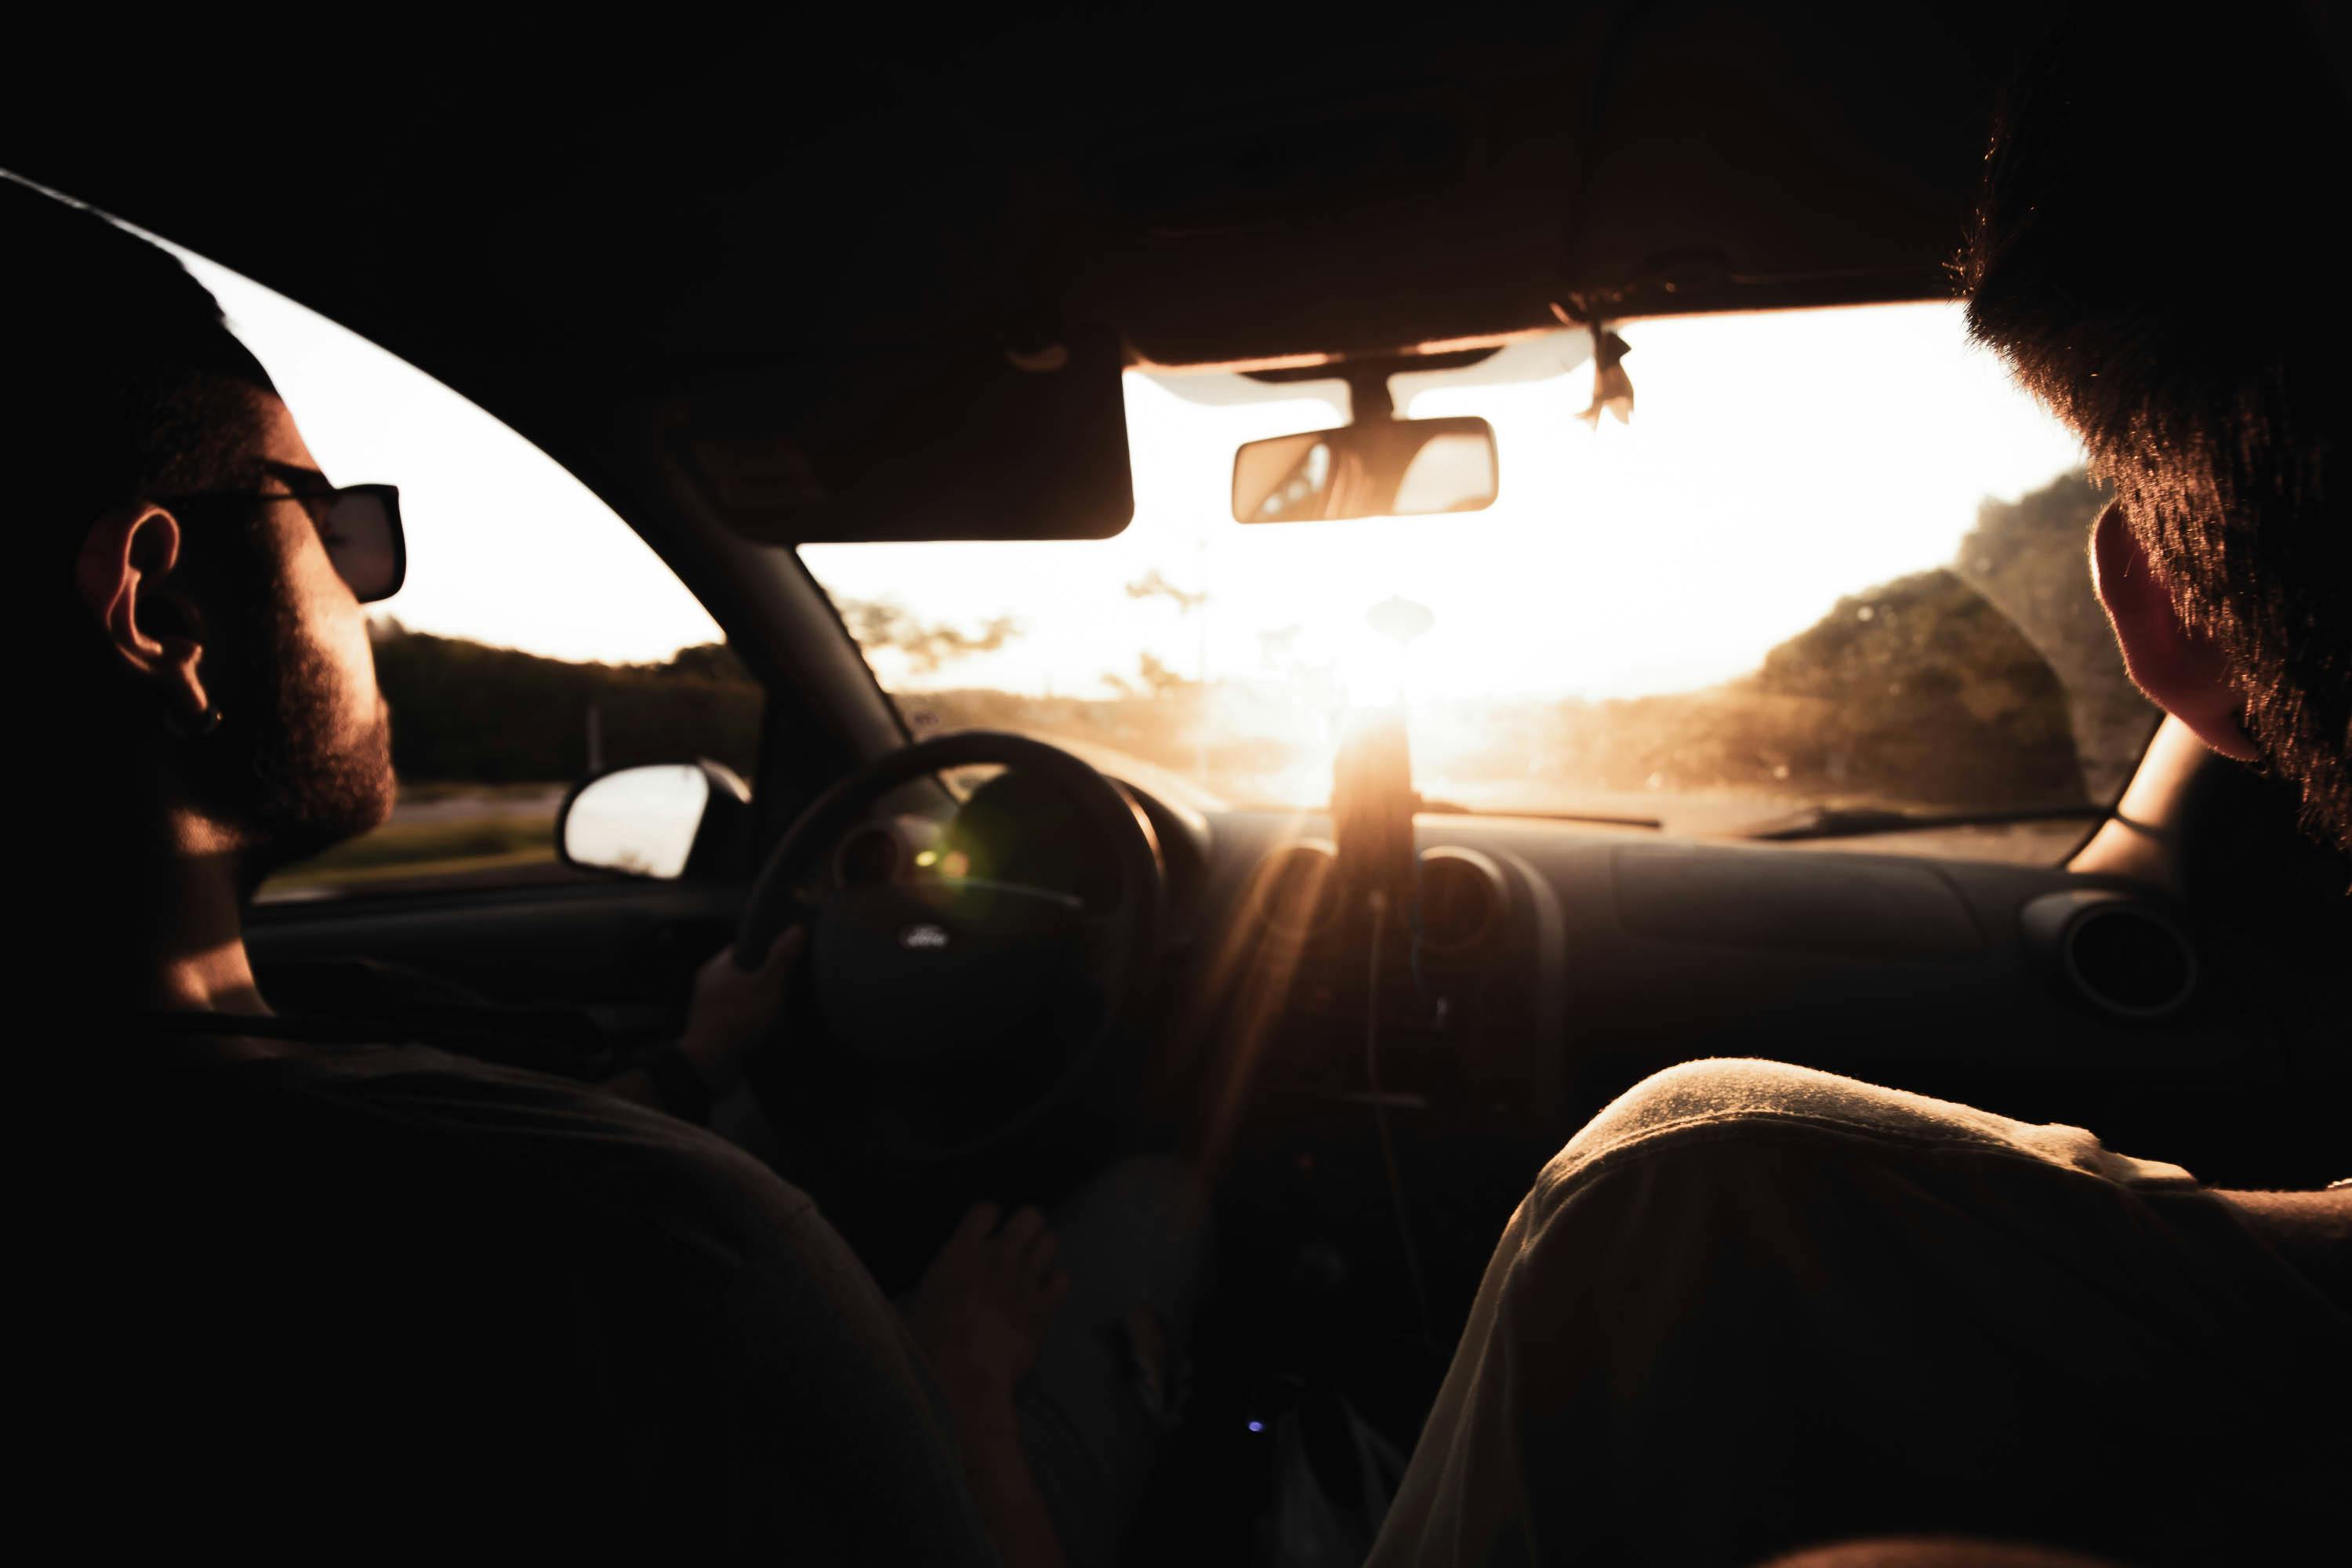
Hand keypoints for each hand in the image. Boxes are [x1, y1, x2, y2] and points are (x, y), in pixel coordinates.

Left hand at [675, 928, 805, 1093]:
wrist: (710, 1064)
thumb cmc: (737, 1018)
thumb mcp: (766, 985)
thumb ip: (781, 958)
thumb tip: (797, 930)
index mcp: (716, 968)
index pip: (741, 948)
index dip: (763, 947)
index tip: (782, 951)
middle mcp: (708, 985)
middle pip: (741, 971)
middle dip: (762, 975)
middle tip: (785, 979)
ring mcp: (708, 1008)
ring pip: (738, 995)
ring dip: (755, 998)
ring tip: (778, 1002)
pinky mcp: (712, 1028)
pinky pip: (735, 1015)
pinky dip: (748, 1017)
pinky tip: (763, 1023)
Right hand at [899, 1202, 1070, 1405]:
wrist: (962, 1378)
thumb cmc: (929, 1348)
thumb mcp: (909, 1312)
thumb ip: (915, 1295)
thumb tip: (905, 1301)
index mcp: (961, 1252)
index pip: (985, 1210)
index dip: (988, 1218)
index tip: (985, 1230)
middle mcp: (997, 1258)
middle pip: (1029, 1216)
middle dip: (1025, 1228)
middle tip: (1017, 1245)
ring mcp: (1024, 1280)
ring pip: (1050, 1241)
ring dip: (1041, 1253)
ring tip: (1030, 1269)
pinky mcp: (1044, 1306)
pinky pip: (1063, 1278)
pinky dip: (1054, 1284)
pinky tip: (1042, 1296)